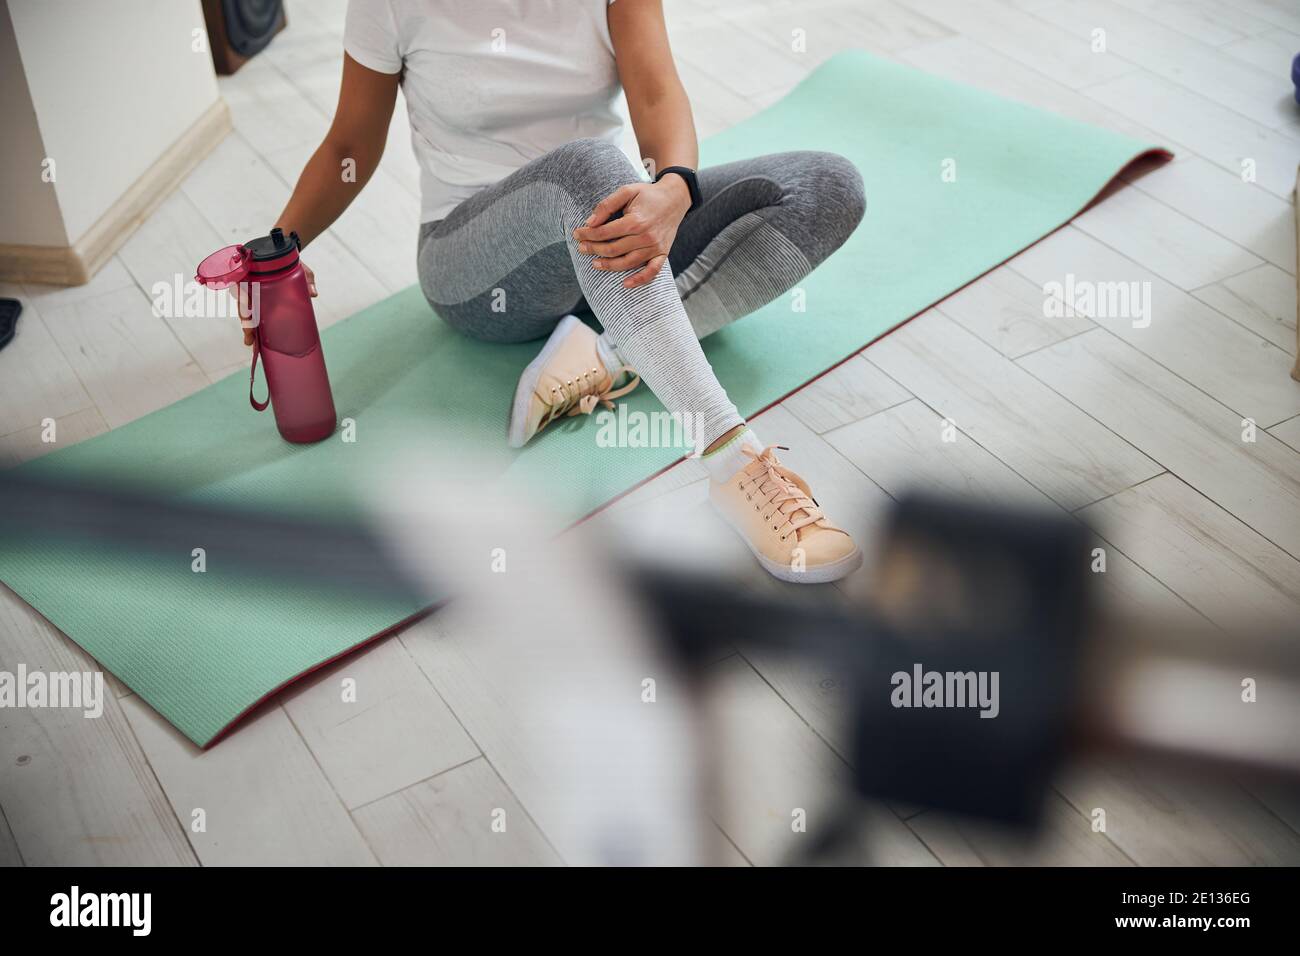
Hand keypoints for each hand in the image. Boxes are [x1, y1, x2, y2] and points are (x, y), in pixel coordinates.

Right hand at [234, 262, 316, 345]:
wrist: (286, 253)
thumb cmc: (290, 260)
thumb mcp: (301, 268)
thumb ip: (307, 278)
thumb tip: (313, 294)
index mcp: (254, 277)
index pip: (244, 296)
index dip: (244, 311)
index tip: (247, 323)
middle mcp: (251, 286)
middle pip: (243, 308)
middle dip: (246, 326)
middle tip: (250, 342)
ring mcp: (254, 293)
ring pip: (247, 312)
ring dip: (249, 329)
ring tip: (253, 346)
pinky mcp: (260, 299)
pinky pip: (255, 312)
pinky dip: (255, 325)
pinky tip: (257, 339)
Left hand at [572, 176, 691, 287]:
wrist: (675, 198)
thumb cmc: (648, 194)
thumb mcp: (626, 191)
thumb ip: (607, 205)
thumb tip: (590, 222)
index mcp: (636, 221)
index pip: (605, 232)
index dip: (588, 234)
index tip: (577, 234)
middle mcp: (646, 236)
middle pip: (613, 249)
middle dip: (594, 249)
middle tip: (582, 248)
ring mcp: (655, 247)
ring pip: (627, 262)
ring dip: (609, 266)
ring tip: (594, 264)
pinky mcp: (662, 253)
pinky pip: (652, 271)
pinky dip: (639, 280)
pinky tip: (625, 284)